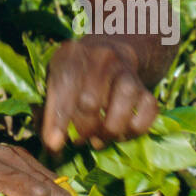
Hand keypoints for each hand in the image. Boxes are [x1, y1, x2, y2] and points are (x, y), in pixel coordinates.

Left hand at [41, 38, 158, 152]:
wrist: (111, 50)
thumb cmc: (75, 74)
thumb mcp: (55, 79)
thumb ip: (49, 109)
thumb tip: (53, 145)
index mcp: (71, 55)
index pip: (64, 88)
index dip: (57, 120)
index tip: (54, 145)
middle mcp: (101, 59)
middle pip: (90, 103)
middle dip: (81, 130)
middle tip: (77, 141)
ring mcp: (126, 73)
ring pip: (120, 113)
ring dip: (107, 135)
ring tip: (98, 139)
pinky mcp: (146, 89)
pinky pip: (145, 117)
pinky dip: (133, 132)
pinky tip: (120, 131)